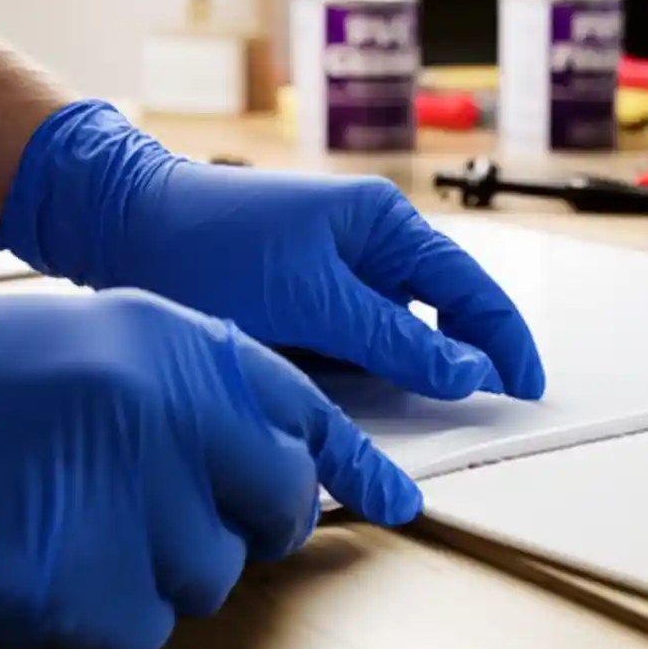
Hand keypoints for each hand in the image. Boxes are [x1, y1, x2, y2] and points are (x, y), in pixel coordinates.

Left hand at [0, 100, 544, 400]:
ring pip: (398, 341)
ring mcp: (342, 277)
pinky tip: (361, 409)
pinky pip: (357, 350)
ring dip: (406, 381)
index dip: (505, 342)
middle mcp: (373, 248)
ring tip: (419, 423)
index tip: (528, 391)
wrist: (120, 227)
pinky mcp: (312, 305)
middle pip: (442, 316)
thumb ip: (396, 340)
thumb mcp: (314, 299)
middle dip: (461, 366)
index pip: (470, 288)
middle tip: (482, 421)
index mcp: (386, 225)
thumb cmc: (214, 246)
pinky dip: (363, 382)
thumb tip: (469, 373)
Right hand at [0, 290, 421, 648]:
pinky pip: (146, 622)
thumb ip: (210, 385)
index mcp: (183, 351)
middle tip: (181, 508)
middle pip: (277, 507)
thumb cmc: (2, 379)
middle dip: (249, 520)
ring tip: (87, 517)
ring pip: (214, 572)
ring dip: (166, 563)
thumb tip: (299, 450)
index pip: (307, 419)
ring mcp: (128, 500)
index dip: (354, 467)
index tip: (400, 502)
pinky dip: (110, 607)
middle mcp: (170, 417)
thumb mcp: (114, 341)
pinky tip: (57, 559)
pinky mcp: (80, 583)